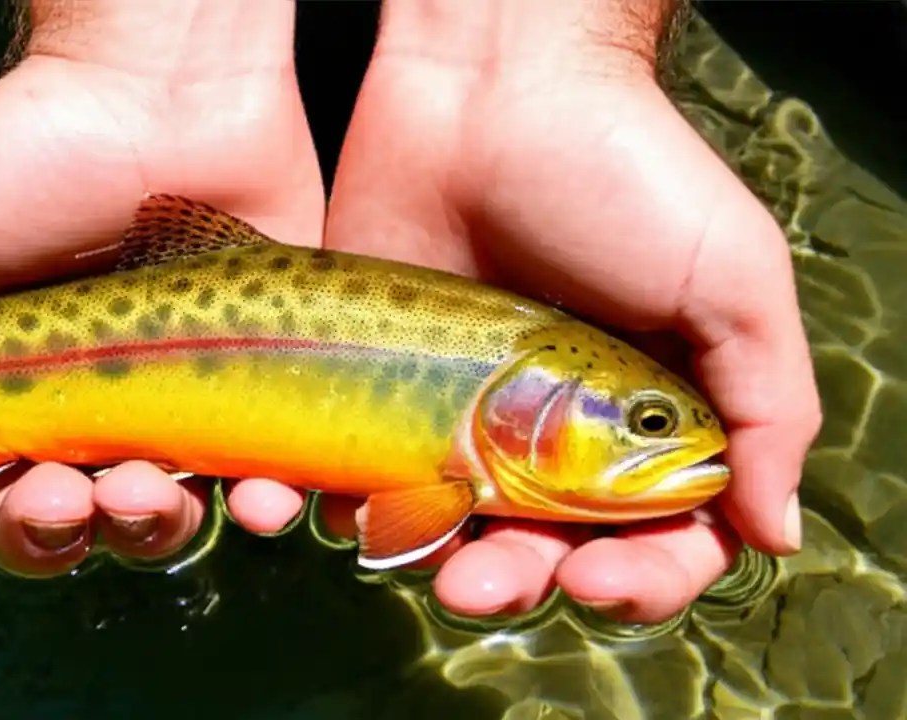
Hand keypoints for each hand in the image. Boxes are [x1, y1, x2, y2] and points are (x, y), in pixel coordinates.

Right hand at [0, 0, 324, 576]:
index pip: (11, 502)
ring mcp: (187, 398)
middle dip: (92, 530)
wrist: (157, 89)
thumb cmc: (24, 151)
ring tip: (159, 486)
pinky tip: (260, 499)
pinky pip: (270, 474)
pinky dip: (264, 505)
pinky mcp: (262, 379)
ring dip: (164, 527)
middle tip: (98, 493)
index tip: (38, 494)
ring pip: (181, 512)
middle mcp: (100, 407)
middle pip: (97, 525)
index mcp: (18, 392)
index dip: (23, 526)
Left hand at [308, 0, 819, 622]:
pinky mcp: (383, 383)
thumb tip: (774, 533)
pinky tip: (355, 515)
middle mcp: (556, 427)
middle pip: (545, 550)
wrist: (486, 91)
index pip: (658, 536)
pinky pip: (369, 474)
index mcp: (648, 415)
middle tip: (482, 586)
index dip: (642, 578)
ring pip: (454, 529)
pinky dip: (361, 511)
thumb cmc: (622, 173)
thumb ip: (767, 406)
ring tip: (424, 566)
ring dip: (441, 565)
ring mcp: (463, 411)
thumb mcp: (729, 280)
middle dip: (521, 584)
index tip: (604, 579)